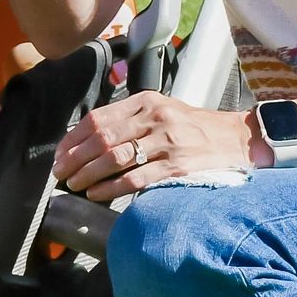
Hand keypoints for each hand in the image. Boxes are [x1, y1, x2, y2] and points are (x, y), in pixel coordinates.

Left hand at [53, 90, 261, 201]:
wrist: (237, 139)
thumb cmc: (193, 127)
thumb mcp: (161, 111)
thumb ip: (129, 119)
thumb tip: (87, 140)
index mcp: (146, 102)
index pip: (98, 119)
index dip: (73, 139)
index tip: (59, 155)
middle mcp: (155, 118)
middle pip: (102, 139)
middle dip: (75, 159)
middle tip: (60, 174)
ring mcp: (167, 142)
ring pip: (115, 159)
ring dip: (88, 174)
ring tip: (74, 185)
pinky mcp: (178, 167)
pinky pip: (136, 179)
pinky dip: (111, 188)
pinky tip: (97, 194)